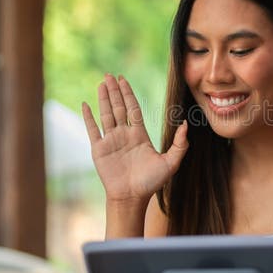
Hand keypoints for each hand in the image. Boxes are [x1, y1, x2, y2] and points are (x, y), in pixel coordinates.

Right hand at [82, 74, 187, 202]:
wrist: (132, 198)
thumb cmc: (151, 183)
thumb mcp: (170, 163)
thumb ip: (180, 144)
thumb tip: (186, 124)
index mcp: (139, 135)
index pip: (132, 109)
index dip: (128, 94)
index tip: (123, 80)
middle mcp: (124, 134)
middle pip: (118, 107)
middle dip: (114, 91)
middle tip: (109, 74)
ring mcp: (110, 141)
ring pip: (106, 114)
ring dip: (103, 98)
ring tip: (101, 83)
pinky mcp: (99, 150)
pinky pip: (92, 130)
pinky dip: (88, 117)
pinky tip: (85, 104)